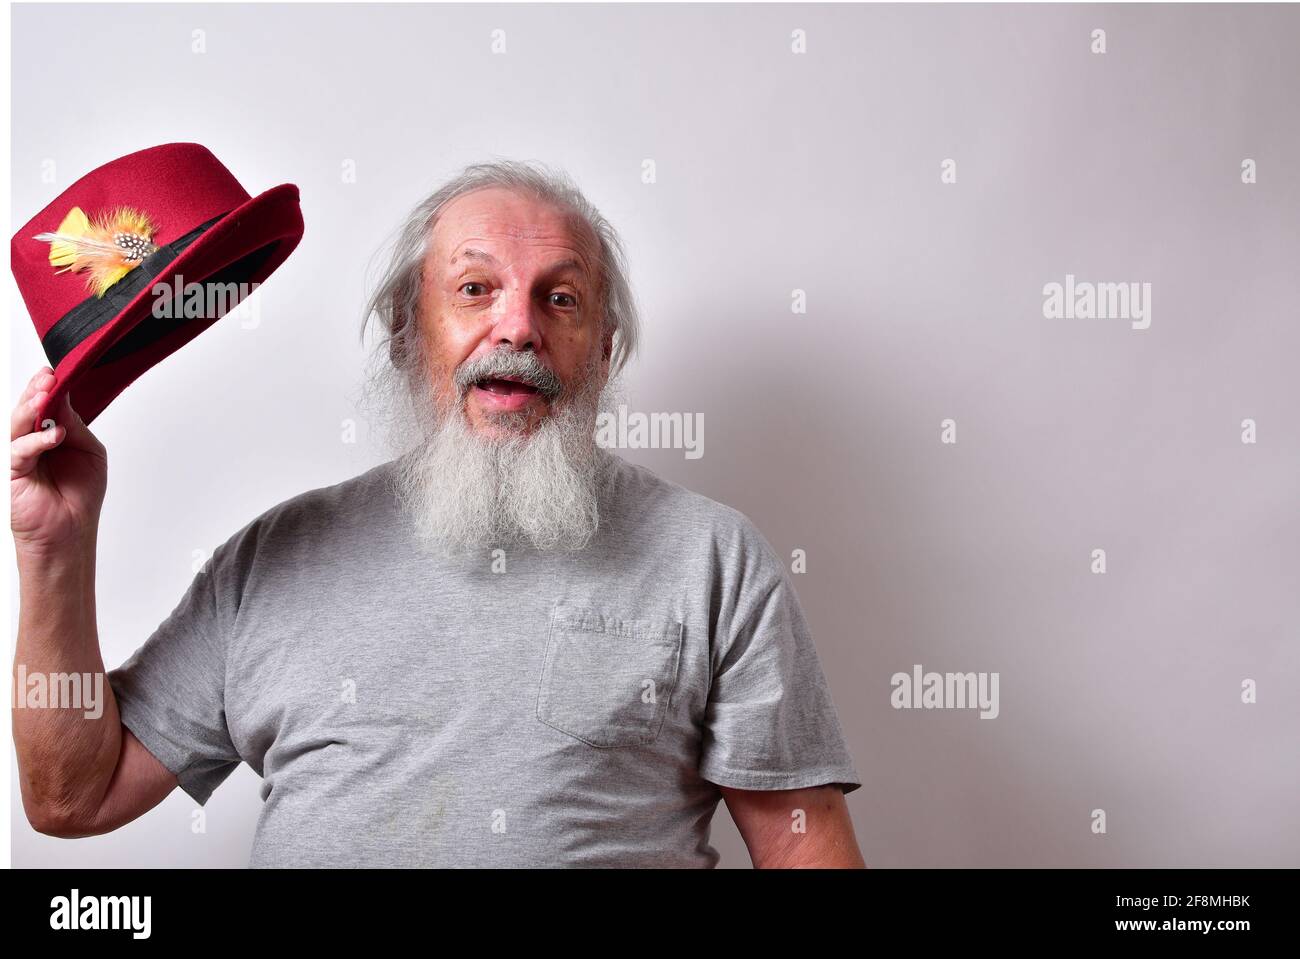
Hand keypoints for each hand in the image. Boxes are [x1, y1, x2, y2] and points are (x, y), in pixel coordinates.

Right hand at [10, 368, 107, 554]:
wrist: (71, 532)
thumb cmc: (79, 494)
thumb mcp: (87, 451)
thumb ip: (74, 425)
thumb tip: (62, 398)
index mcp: (47, 434)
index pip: (42, 405)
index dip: (46, 389)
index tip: (55, 373)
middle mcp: (29, 442)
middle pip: (26, 410)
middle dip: (36, 392)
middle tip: (48, 379)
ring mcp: (16, 456)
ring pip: (16, 425)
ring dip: (30, 409)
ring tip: (46, 396)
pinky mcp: (9, 473)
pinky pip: (17, 451)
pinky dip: (36, 441)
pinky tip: (54, 436)